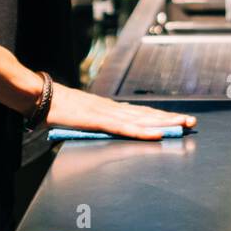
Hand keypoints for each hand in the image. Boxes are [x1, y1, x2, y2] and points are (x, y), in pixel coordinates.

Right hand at [46, 84, 195, 139]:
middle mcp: (112, 109)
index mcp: (108, 109)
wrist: (40, 97)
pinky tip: (157, 134)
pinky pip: (125, 128)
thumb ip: (93, 124)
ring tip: (182, 125)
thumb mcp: (79, 119)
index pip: (140, 113)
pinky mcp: (99, 120)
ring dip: (164, 123)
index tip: (177, 120)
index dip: (159, 117)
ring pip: (141, 120)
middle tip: (191, 122)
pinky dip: (143, 132)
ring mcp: (107, 113)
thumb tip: (103, 128)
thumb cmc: (55, 109)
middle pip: (146, 115)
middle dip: (170, 119)